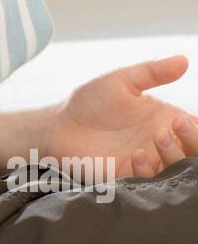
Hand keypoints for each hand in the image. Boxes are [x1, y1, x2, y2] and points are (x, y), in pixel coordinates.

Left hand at [44, 54, 197, 177]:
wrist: (60, 124)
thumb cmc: (91, 100)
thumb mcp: (123, 81)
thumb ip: (153, 72)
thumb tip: (184, 60)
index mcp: (167, 121)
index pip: (196, 129)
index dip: (197, 129)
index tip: (185, 120)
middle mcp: (162, 145)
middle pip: (194, 153)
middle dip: (194, 142)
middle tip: (176, 126)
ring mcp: (147, 164)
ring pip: (177, 171)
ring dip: (174, 155)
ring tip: (158, 135)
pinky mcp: (129, 179)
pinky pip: (148, 182)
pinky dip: (147, 171)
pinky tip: (136, 155)